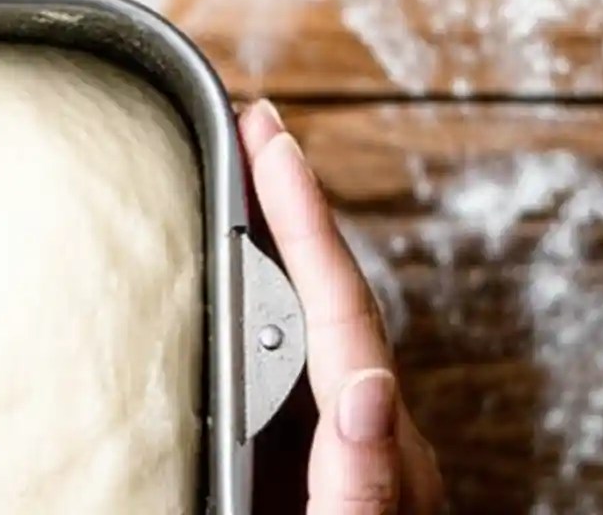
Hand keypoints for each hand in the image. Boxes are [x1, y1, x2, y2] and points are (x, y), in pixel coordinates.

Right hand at [240, 100, 443, 514]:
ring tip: (243, 174)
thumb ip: (368, 479)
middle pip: (330, 288)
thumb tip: (371, 384)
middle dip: (294, 200)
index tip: (272, 143)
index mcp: (376, 434)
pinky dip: (261, 300)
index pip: (340, 304)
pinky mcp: (305, 451)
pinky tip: (226, 286)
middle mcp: (363, 420)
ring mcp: (336, 432)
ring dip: (278, 238)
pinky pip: (286, 356)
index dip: (304, 218)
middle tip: (253, 123)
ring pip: (308, 316)